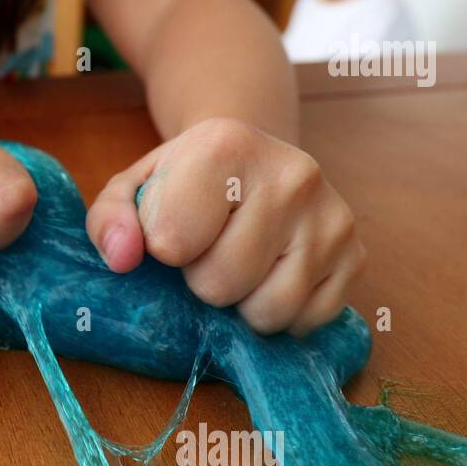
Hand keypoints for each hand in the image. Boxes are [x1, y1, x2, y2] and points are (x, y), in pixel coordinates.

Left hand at [85, 117, 365, 336]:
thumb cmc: (185, 182)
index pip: (172, 243)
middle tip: (209, 246)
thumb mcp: (134, 189)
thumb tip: (121, 257)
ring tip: (239, 261)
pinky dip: (281, 312)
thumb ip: (110, 220)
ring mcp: (331, 216)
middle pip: (219, 284)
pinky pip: (307, 320)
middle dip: (201, 278)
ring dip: (241, 302)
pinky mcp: (355, 253)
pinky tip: (271, 274)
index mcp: (227, 145)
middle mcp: (292, 174)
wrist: (252, 159)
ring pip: (268, 311)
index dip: (162, 247)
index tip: (173, 225)